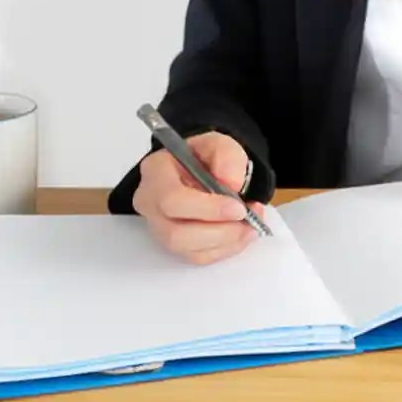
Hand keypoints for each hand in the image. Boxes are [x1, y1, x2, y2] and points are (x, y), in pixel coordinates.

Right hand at [133, 131, 263, 264]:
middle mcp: (150, 203)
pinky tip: (241, 233)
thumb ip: (227, 157)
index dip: (206, 209)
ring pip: (188, 250)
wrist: (203, 171)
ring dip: (226, 242)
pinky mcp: (175, 245)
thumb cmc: (204, 157)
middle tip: (249, 221)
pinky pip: (199, 257)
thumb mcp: (219, 144)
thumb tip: (231, 183)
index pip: (171, 199)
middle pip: (176, 233)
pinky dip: (225, 249)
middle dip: (219, 232)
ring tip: (250, 226)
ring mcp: (159, 227)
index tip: (238, 208)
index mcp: (155, 171)